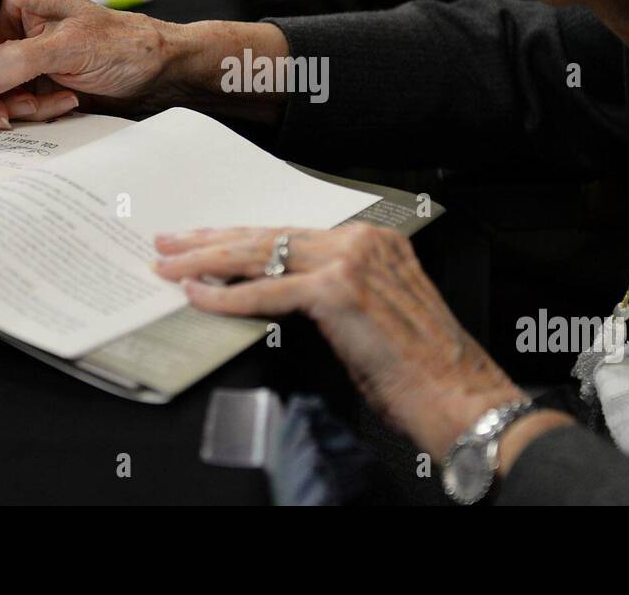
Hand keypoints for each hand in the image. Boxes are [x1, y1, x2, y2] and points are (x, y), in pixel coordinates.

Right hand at [0, 0, 174, 128]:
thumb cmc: (125, 44)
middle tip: (3, 112)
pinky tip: (62, 101)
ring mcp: (19, 53)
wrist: (160, 68)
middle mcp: (9, 22)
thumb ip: (14, 62)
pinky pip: (10, 101)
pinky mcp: (31, 78)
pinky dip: (31, 109)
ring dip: (10, 104)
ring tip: (47, 102)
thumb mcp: (68, 48)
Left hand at [154, 224, 569, 460]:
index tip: (204, 241)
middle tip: (169, 244)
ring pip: (262, 256)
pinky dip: (229, 297)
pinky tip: (199, 297)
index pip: (289, 234)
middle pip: (269, 237)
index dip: (241, 238)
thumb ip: (328, 294)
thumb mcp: (369, 317)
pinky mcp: (341, 291)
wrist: (459, 395)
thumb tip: (272, 293)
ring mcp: (352, 262)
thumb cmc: (419, 370)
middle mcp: (362, 241)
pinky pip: (269, 292)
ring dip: (207, 263)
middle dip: (211, 241)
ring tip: (169, 267)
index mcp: (373, 241)